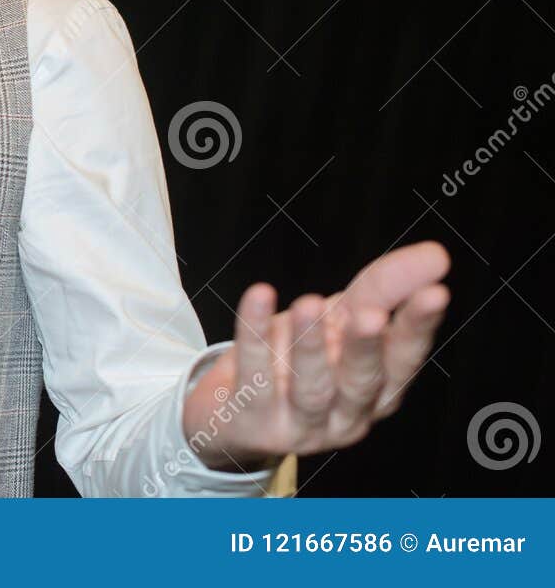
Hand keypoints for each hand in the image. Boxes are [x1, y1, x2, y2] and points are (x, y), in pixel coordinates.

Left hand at [183, 240, 451, 470]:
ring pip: (309, 386)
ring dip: (310, 345)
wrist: (238, 412)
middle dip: (367, 346)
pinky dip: (254, 333)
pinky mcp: (253, 418)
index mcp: (380, 391)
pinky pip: (253, 372)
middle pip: (361, 380)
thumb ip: (385, 289)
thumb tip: (437, 253)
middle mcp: (347, 413)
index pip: (404, 357)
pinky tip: (259, 296)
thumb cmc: (304, 359)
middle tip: (371, 314)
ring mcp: (300, 423)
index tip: (437, 290)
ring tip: (309, 302)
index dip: (418, 326)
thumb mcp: (343, 322)